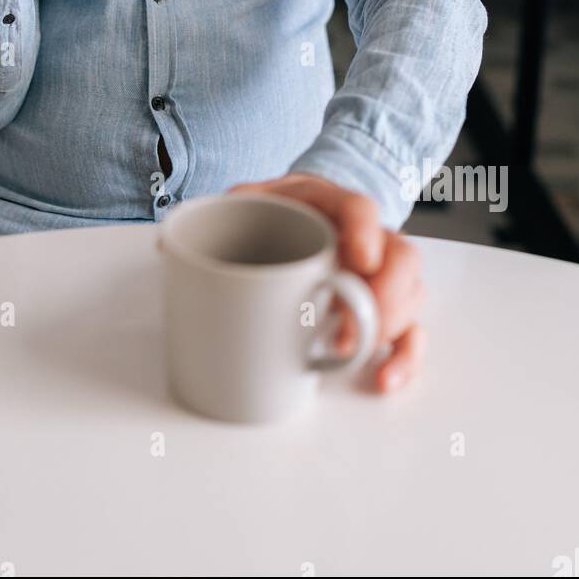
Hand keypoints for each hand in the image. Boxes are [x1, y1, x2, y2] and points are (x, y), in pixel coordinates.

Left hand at [226, 172, 424, 392]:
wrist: (291, 213)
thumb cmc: (268, 211)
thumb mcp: (242, 201)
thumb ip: (213, 215)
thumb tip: (166, 246)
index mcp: (328, 203)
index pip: (359, 206)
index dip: (364, 230)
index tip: (359, 260)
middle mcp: (365, 235)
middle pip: (401, 256)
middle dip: (382, 295)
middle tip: (344, 323)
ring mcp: (379, 271)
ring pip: (412, 293)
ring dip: (388, 327)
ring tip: (344, 350)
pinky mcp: (382, 305)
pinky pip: (411, 330)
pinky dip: (402, 357)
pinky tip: (383, 378)